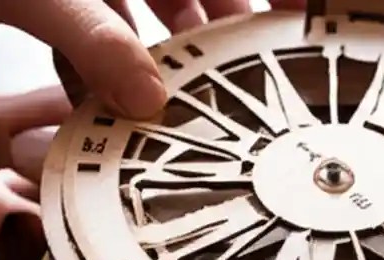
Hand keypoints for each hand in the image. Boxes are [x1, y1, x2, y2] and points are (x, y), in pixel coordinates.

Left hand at [0, 0, 309, 118]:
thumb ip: (95, 38)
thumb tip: (152, 97)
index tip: (299, 22)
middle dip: (205, 41)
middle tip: (234, 90)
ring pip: (132, 23)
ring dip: (143, 69)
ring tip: (168, 113)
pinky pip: (84, 40)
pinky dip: (90, 74)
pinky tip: (96, 109)